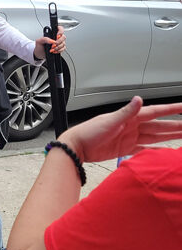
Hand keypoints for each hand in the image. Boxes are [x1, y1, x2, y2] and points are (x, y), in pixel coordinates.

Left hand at [33, 29, 65, 60]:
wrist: (40, 54)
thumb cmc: (39, 46)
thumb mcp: (39, 41)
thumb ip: (45, 39)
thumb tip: (52, 40)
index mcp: (52, 33)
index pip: (60, 28)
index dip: (60, 31)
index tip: (57, 36)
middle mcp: (56, 37)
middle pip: (63, 37)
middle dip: (58, 42)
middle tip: (53, 45)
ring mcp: (59, 42)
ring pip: (63, 43)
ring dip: (57, 47)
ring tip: (51, 49)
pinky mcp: (60, 48)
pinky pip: (63, 48)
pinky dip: (59, 50)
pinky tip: (54, 51)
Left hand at [60, 96, 181, 163]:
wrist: (77, 147)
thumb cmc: (89, 132)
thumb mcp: (109, 121)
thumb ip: (126, 112)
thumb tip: (138, 99)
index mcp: (130, 118)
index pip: (155, 112)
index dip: (171, 110)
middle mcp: (132, 126)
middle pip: (159, 126)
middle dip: (175, 126)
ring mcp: (129, 138)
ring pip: (154, 137)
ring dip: (168, 136)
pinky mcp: (125, 149)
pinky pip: (144, 149)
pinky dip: (154, 150)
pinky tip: (163, 150)